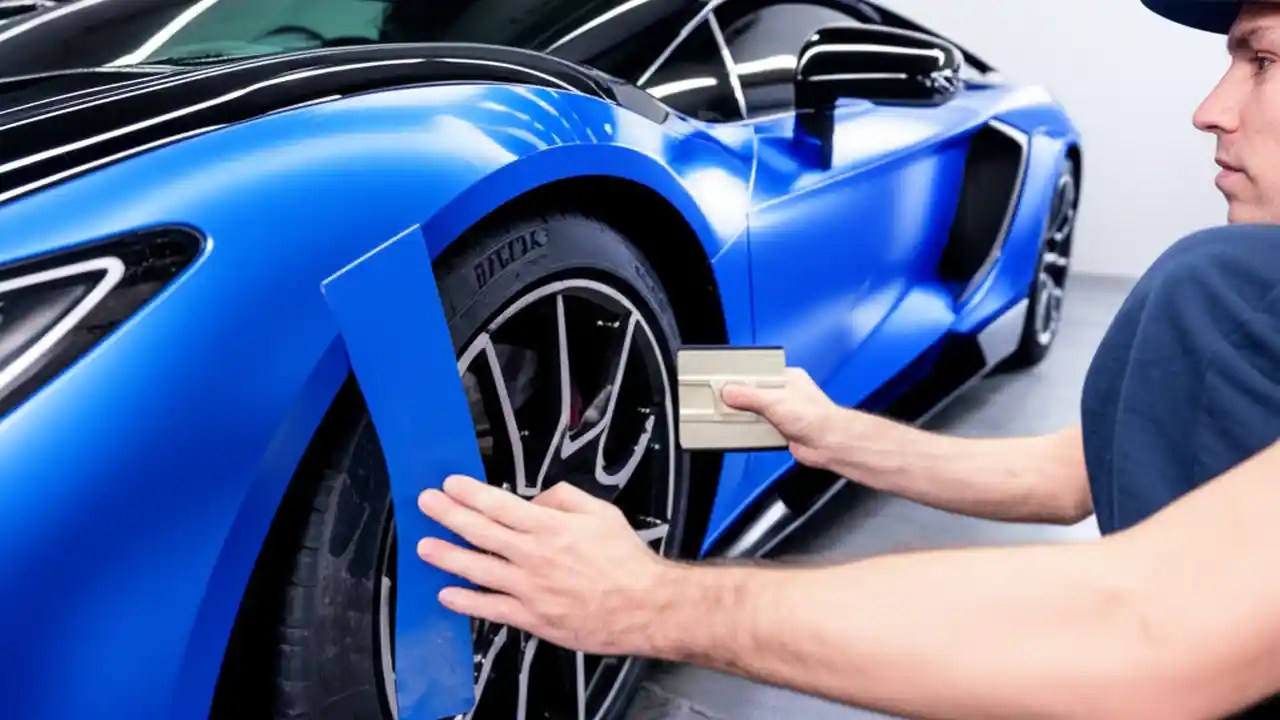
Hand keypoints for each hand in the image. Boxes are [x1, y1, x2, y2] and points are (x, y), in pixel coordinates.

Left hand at [416, 475, 675, 656]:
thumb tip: (535, 501)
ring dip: (447, 555)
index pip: (499, 504)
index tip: (450, 485)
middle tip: (426, 503)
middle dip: (448, 515)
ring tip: (424, 546)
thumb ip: (564, 499)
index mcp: (551, 527)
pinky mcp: (532, 617)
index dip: (469, 493)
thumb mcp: (602, 512)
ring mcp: (530, 589)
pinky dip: (466, 602)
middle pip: (480, 531)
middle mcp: (534, 556)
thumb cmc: (627, 560)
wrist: (645, 606)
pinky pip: (491, 608)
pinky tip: (447, 594)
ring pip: (477, 569)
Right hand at [720, 367, 843, 468]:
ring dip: (745, 416)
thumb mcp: (775, 400)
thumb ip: (749, 396)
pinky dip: (751, 430)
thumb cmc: (815, 417)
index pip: (756, 373)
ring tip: (729, 416)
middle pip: (753, 392)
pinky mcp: (780, 429)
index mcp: (786, 377)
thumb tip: (729, 392)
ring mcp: (783, 412)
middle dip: (739, 399)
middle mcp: (785, 393)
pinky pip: (759, 427)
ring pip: (755, 411)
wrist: (829, 444)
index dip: (739, 378)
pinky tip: (743, 430)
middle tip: (721, 401)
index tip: (722, 383)